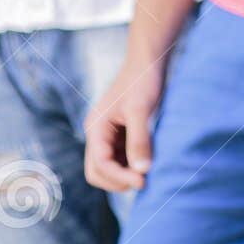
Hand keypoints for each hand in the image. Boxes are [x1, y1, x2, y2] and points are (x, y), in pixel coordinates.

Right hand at [83, 56, 164, 191]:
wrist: (148, 62)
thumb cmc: (143, 81)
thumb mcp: (141, 110)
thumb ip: (139, 140)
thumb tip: (142, 171)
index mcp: (96, 127)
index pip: (100, 164)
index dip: (119, 177)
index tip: (143, 181)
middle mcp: (97, 133)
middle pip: (97, 171)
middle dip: (117, 181)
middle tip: (143, 181)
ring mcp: (106, 134)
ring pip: (108, 167)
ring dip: (124, 174)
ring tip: (147, 173)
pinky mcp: (118, 134)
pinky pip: (119, 158)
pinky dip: (130, 165)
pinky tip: (147, 162)